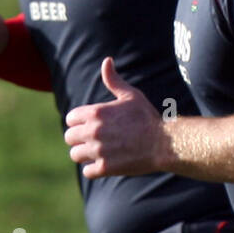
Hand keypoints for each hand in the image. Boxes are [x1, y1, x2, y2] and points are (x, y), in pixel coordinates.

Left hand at [64, 57, 165, 178]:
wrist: (164, 143)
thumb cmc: (147, 117)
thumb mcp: (131, 95)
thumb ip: (114, 80)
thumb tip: (107, 60)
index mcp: (96, 112)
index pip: (70, 119)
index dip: (78, 122)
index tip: (89, 125)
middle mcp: (93, 131)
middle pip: (69, 137)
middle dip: (79, 138)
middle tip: (93, 140)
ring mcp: (98, 150)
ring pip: (75, 155)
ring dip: (84, 154)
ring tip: (98, 153)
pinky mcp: (105, 167)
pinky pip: (87, 171)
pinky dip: (94, 169)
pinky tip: (104, 164)